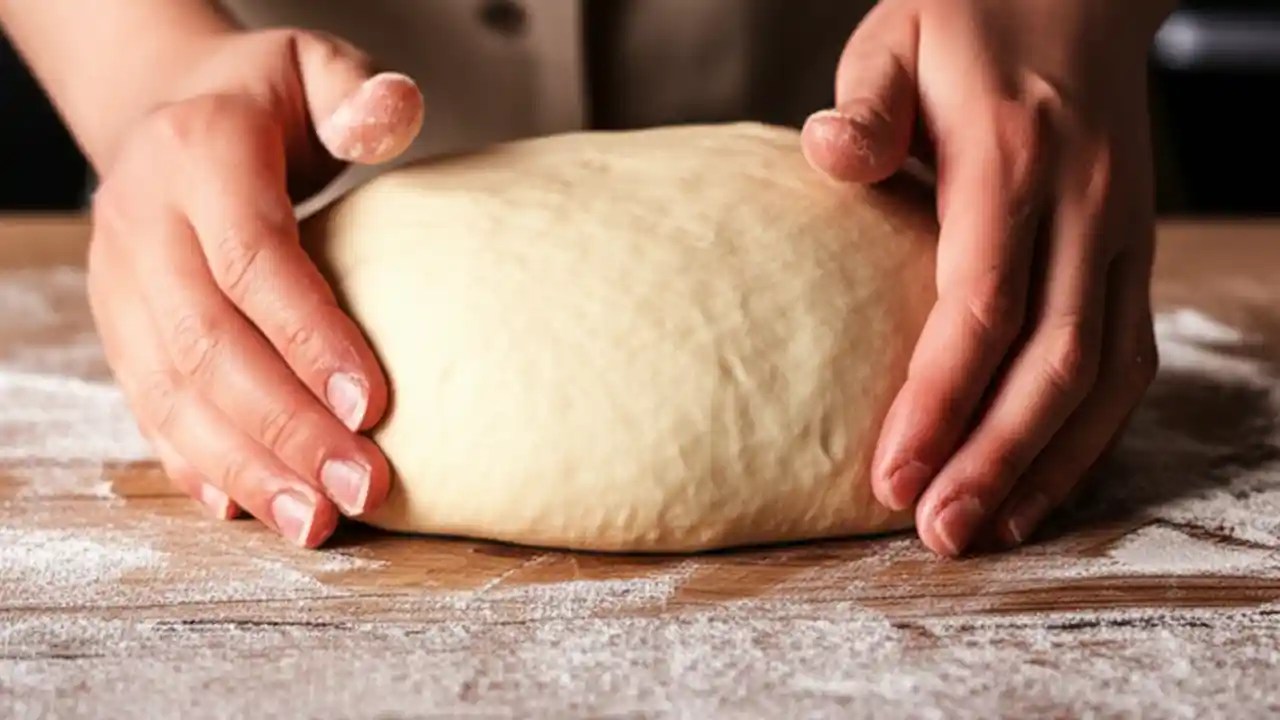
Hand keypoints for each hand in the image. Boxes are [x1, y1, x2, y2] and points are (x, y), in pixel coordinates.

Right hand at [87, 29, 423, 546]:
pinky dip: (195, 461)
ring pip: (171, 390)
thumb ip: (358, 93)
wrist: (167, 108)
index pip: (252, 258)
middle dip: (285, 428)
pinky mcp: (117, 325)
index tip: (372, 408)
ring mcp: (119, 280)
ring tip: (312, 523)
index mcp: (199, 154)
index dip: (309, 337)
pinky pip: (147, 403)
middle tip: (359, 489)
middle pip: (210, 343)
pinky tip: (244, 507)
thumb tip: (391, 117)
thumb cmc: (267, 100)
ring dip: (242, 466)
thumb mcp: (317, 69)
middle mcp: (144, 221)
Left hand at [801, 0, 1171, 554]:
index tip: (890, 474)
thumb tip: (832, 156)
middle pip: (1050, 361)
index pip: (982, 303)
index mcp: (1016, 158)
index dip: (940, 399)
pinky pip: (1127, 361)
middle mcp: (1084, 206)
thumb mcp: (900, 32)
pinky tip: (1041, 487)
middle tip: (934, 536)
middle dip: (993, 460)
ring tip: (984, 536)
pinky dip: (1088, 435)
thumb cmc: (968, 16)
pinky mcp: (1131, 254)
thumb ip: (866, 100)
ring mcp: (1121, 235)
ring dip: (1046, 467)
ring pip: (1102, 376)